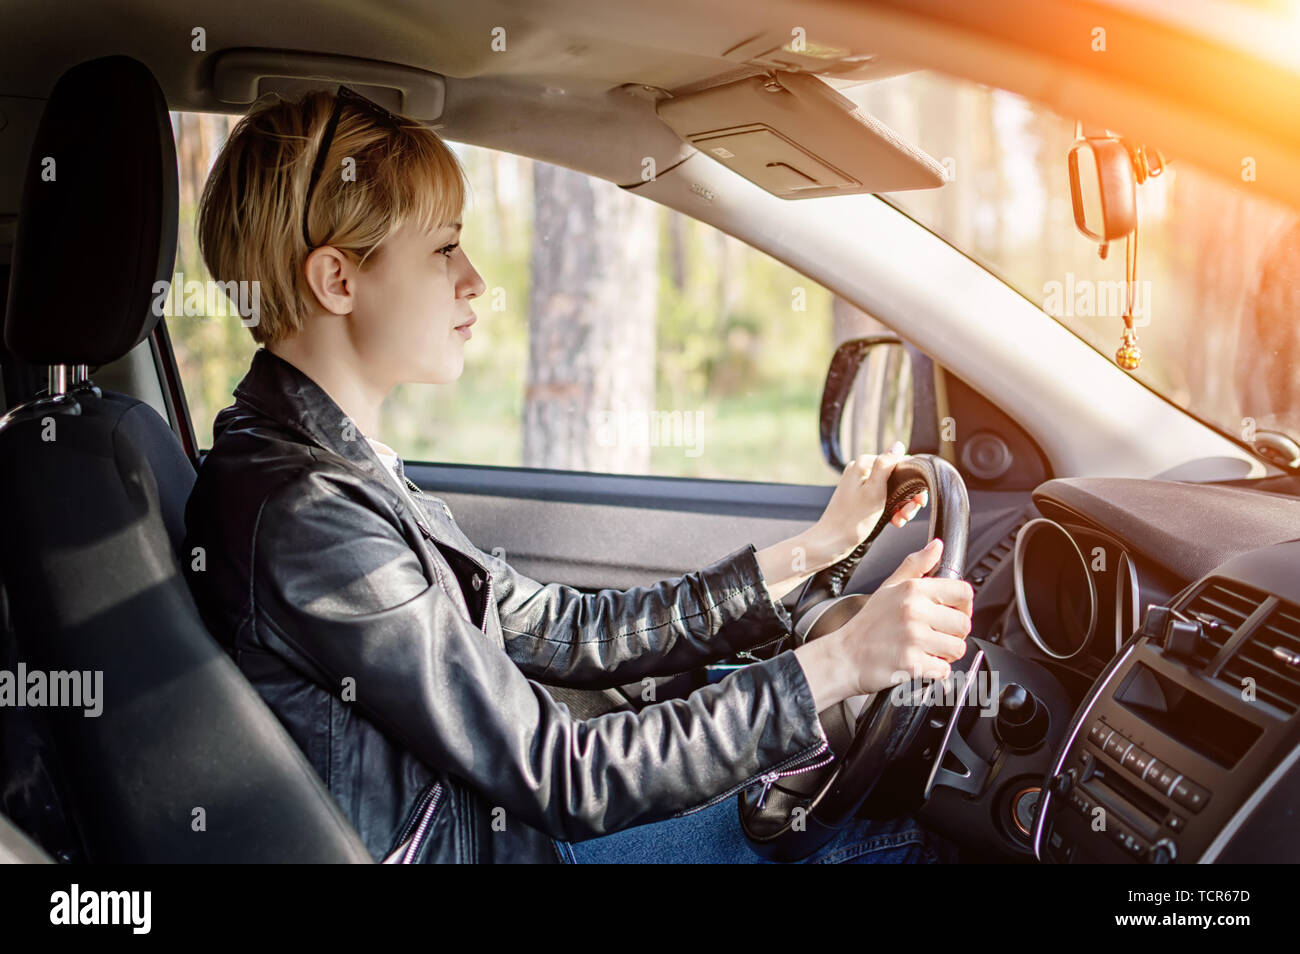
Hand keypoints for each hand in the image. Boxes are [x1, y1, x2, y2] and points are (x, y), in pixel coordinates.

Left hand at [813, 441, 927, 561]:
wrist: (833, 540)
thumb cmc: (852, 519)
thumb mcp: (874, 490)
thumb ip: (885, 465)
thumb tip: (898, 445)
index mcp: (863, 464)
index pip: (899, 463)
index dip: (912, 481)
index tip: (917, 500)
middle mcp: (862, 471)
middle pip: (897, 477)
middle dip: (908, 496)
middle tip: (908, 513)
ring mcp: (861, 485)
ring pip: (893, 490)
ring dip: (902, 505)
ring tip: (901, 519)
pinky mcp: (862, 498)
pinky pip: (885, 499)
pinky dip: (893, 509)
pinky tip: (895, 521)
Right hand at [830, 538, 972, 697]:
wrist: (844, 657)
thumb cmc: (867, 625)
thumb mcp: (889, 587)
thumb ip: (915, 565)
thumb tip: (937, 546)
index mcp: (912, 590)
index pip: (964, 592)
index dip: (963, 605)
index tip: (953, 612)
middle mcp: (914, 611)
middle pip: (964, 624)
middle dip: (954, 634)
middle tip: (936, 636)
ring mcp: (914, 638)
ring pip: (958, 648)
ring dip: (947, 654)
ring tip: (927, 650)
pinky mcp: (912, 663)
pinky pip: (944, 670)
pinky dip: (935, 671)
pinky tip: (920, 662)